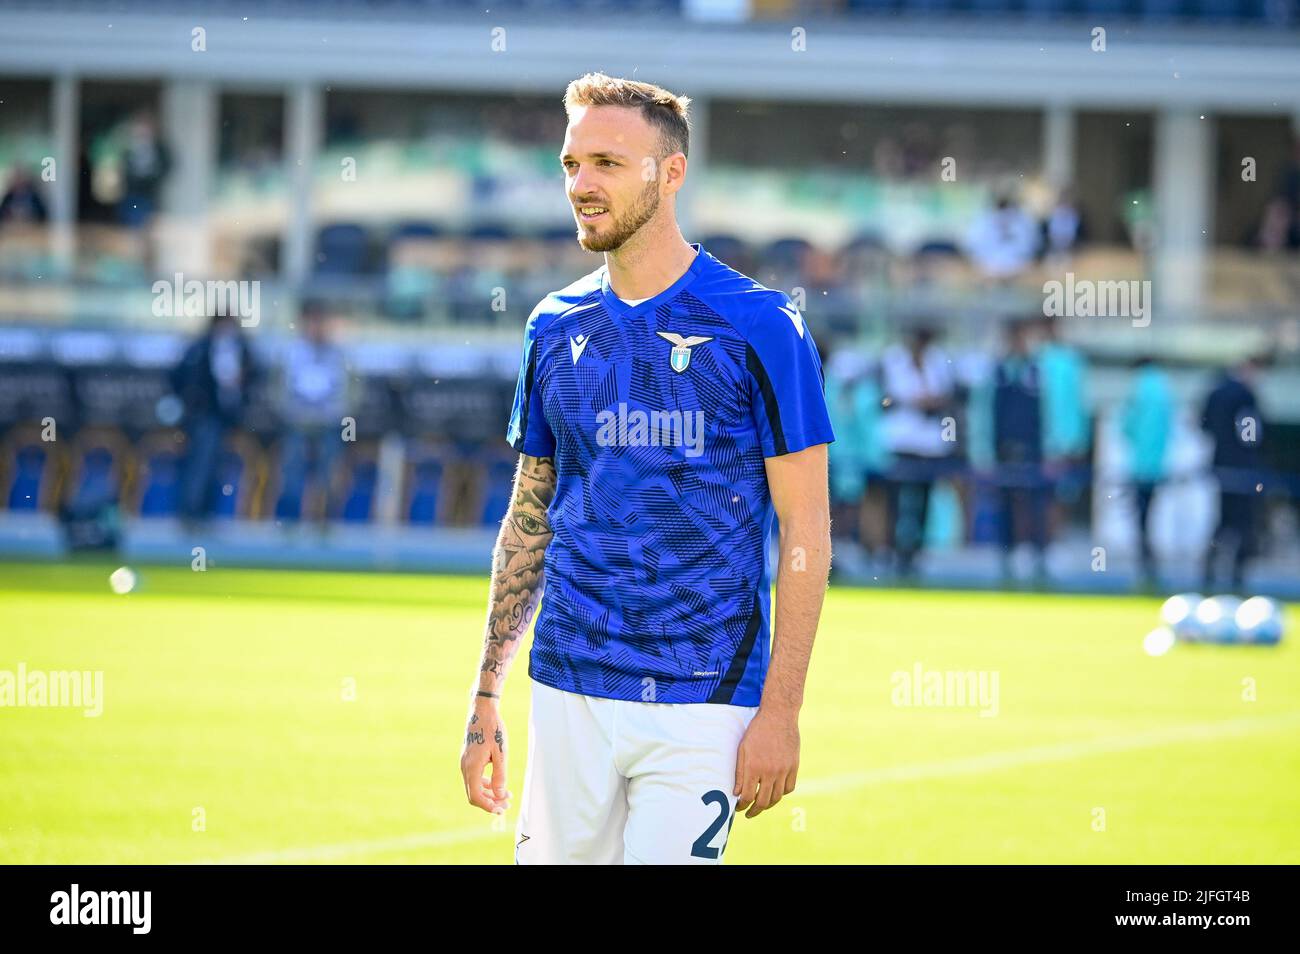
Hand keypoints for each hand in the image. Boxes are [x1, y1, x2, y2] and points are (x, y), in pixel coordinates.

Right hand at [460, 697, 509, 813]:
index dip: (488, 806)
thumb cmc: (493, 729)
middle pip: (474, 794)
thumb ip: (500, 775)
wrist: (482, 711)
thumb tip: (500, 795)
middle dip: (490, 802)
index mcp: (471, 767)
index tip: (502, 809)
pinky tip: (498, 783)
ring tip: (507, 796)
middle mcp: (465, 767)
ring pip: (474, 787)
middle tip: (508, 804)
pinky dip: (485, 784)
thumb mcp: (501, 753)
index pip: (475, 796)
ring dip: (489, 793)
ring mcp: (465, 763)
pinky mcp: (468, 759)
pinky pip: (474, 778)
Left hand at [733, 707, 799, 818]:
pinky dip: (782, 793)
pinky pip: (790, 787)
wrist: (778, 716)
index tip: (739, 807)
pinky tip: (776, 792)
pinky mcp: (794, 766)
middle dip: (755, 810)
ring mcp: (784, 770)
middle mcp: (770, 771)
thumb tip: (737, 793)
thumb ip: (739, 773)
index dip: (742, 806)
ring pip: (778, 797)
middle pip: (763, 801)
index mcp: (754, 767)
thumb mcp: (742, 749)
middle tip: (749, 813)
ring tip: (761, 805)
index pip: (748, 796)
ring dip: (768, 804)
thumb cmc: (757, 731)